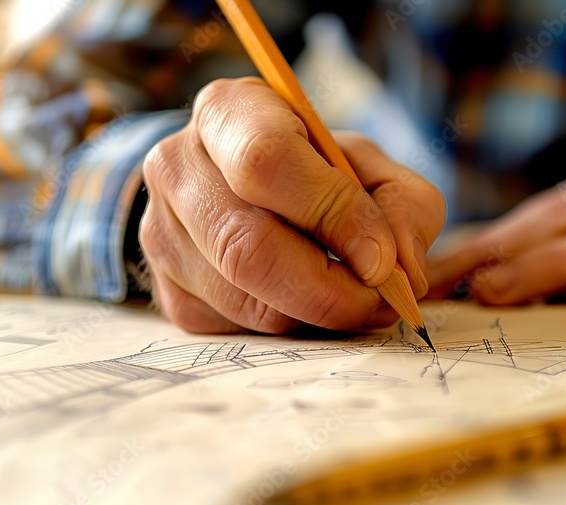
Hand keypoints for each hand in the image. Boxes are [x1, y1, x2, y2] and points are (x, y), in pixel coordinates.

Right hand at [140, 77, 444, 332]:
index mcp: (227, 112)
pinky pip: (238, 331)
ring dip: (316, 313)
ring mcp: (161, 233)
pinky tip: (304, 299)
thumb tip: (398, 269)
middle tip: (378, 298)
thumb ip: (404, 206)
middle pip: (247, 247)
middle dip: (329, 289)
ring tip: (349, 294)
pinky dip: (290, 326)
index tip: (382, 258)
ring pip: (247, 301)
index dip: (332, 215)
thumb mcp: (370, 167)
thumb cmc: (316, 173)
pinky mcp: (169, 292)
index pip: (266, 161)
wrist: (249, 194)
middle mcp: (177, 167)